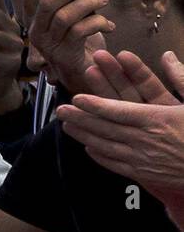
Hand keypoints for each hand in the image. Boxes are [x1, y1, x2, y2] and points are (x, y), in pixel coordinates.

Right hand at [20, 0, 112, 93]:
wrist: (81, 72)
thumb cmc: (75, 37)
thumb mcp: (68, 12)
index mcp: (32, 13)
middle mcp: (35, 28)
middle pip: (47, 1)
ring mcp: (47, 43)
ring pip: (65, 16)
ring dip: (88, 4)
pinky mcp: (64, 55)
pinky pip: (80, 32)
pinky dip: (98, 23)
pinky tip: (108, 24)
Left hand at [56, 49, 183, 207]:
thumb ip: (181, 78)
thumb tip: (166, 55)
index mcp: (158, 120)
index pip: (119, 110)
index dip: (95, 104)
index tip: (77, 98)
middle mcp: (146, 140)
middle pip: (105, 128)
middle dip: (80, 118)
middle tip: (60, 110)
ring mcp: (144, 160)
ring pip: (106, 146)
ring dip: (84, 135)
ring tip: (66, 126)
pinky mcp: (146, 175)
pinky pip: (116, 165)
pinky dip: (100, 155)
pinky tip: (88, 148)